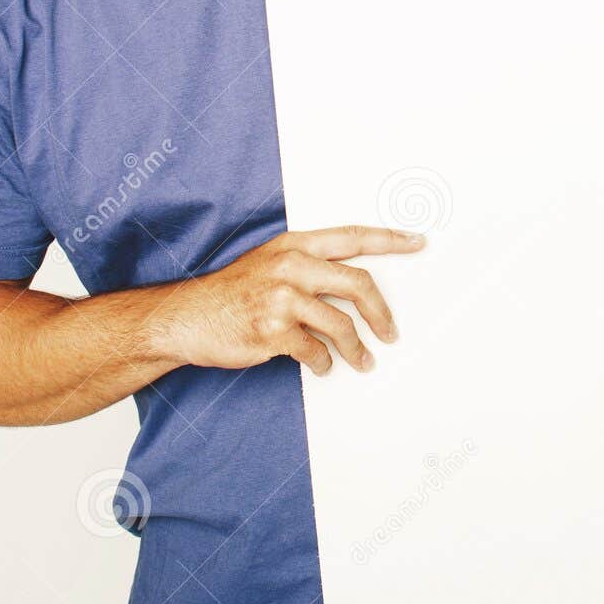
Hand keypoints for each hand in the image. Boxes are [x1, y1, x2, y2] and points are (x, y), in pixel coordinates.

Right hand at [155, 225, 424, 374]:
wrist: (186, 317)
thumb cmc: (231, 292)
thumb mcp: (269, 262)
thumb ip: (308, 265)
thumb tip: (354, 286)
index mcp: (294, 245)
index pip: (353, 237)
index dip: (390, 239)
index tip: (417, 242)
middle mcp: (291, 267)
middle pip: (358, 283)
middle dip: (382, 312)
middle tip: (391, 332)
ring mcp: (282, 299)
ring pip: (341, 324)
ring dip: (357, 349)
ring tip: (363, 360)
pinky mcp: (273, 331)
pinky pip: (315, 351)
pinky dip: (323, 363)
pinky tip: (321, 366)